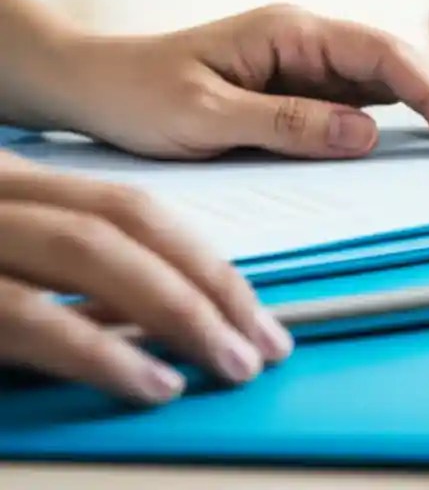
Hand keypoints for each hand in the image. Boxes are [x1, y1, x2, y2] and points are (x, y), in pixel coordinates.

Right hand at [0, 151, 292, 403]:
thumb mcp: (11, 261)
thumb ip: (77, 281)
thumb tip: (168, 324)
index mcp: (17, 186)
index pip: (131, 209)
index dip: (205, 263)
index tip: (259, 318)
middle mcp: (0, 196)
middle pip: (123, 222)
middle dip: (207, 285)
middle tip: (263, 346)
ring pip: (87, 251)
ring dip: (174, 310)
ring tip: (230, 363)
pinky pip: (28, 316)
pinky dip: (100, 351)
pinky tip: (153, 382)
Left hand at [53, 4, 428, 159]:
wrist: (98, 86)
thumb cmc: (140, 95)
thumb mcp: (205, 117)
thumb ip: (287, 123)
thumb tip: (369, 134)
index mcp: (291, 33)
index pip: (383, 60)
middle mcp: (310, 42)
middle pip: (404, 65)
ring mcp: (312, 66)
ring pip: (395, 84)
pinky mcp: (306, 92)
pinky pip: (369, 106)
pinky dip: (409, 123)